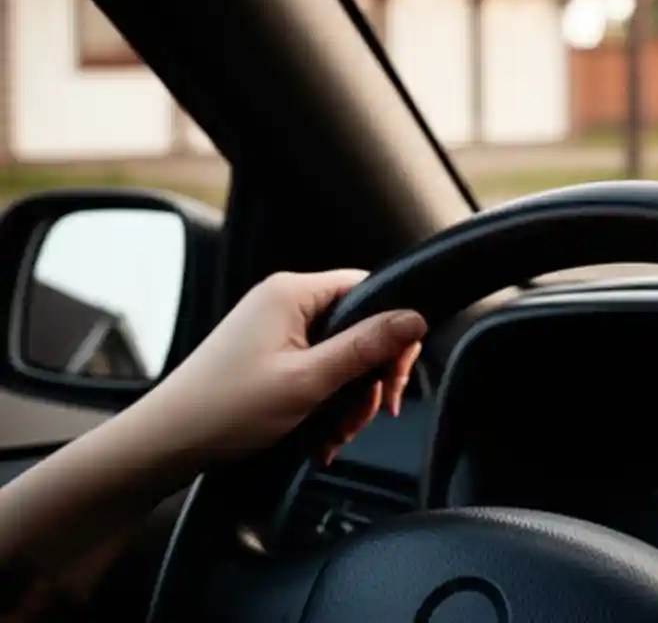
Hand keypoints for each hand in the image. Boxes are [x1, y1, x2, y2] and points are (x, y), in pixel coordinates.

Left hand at [144, 269, 426, 465]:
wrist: (166, 444)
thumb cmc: (225, 409)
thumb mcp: (308, 380)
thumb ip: (365, 347)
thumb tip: (415, 318)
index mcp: (291, 294)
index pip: (368, 289)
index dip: (392, 332)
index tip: (393, 377)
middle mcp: (283, 303)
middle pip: (359, 328)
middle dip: (366, 379)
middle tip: (365, 416)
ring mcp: (275, 330)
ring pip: (341, 357)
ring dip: (346, 400)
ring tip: (332, 435)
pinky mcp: (270, 356)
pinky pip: (317, 372)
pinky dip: (325, 404)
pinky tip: (318, 437)